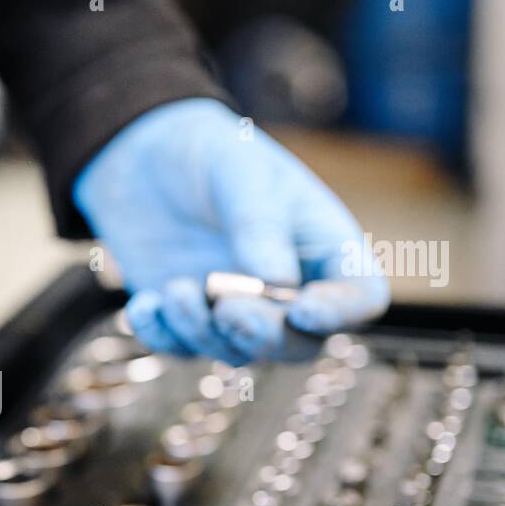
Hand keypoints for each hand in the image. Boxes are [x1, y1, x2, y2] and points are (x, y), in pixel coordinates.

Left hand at [73, 98, 388, 362]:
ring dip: (204, 332)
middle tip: (228, 308)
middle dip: (263, 335)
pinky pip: (180, 350)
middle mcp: (288, 290)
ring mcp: (237, 310)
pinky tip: (143, 304)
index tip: (304, 309)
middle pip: (297, 344)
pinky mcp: (188, 320)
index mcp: (325, 247)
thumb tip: (276, 285)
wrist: (145, 153)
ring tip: (176, 289)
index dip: (341, 313)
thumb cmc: (210, 154)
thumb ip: (259, 226)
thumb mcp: (239, 172)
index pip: (360, 297)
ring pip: (237, 352)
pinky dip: (162, 336)